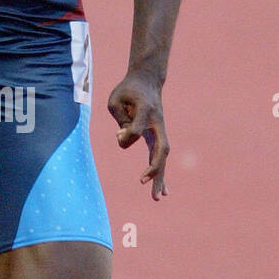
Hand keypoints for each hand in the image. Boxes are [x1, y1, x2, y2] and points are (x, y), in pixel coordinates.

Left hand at [107, 73, 169, 199]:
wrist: (147, 81)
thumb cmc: (127, 89)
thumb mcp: (115, 99)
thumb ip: (119, 118)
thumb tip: (123, 138)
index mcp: (147, 111)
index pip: (137, 130)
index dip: (126, 133)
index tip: (118, 133)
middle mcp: (157, 123)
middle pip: (159, 149)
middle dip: (153, 167)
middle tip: (143, 182)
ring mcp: (159, 131)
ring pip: (162, 158)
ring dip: (160, 177)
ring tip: (157, 197)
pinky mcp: (156, 136)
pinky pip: (159, 157)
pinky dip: (160, 173)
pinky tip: (162, 191)